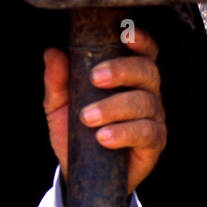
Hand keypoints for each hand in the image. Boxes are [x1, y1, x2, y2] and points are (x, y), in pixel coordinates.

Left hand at [42, 28, 166, 194]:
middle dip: (122, 71)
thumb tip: (52, 53)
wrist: (81, 172)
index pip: (144, 52)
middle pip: (147, 72)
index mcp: (129, 77)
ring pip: (145, 103)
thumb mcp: (59, 105)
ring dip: (115, 107)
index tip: (126, 34)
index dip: (141, 40)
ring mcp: (153, 118)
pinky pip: (146, 133)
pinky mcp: (154, 143)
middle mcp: (146, 93)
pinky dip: (124, 133)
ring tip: (88, 118)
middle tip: (95, 78)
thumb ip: (56, 81)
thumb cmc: (75, 131)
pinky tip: (103, 138)